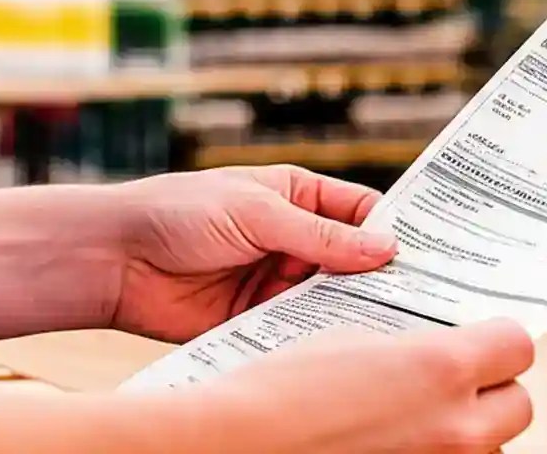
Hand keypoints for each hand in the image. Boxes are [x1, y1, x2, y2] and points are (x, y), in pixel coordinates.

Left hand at [108, 165, 396, 341]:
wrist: (114, 259)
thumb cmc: (179, 212)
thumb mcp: (257, 213)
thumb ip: (320, 237)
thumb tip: (385, 249)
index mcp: (297, 197)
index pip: (360, 213)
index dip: (393, 230)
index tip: (433, 253)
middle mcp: (292, 240)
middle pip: (352, 262)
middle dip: (379, 278)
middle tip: (423, 299)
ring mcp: (275, 281)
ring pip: (329, 299)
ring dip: (351, 311)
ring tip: (389, 326)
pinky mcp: (256, 320)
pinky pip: (296, 330)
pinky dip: (315, 338)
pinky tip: (341, 349)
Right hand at [193, 319, 535, 452]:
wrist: (240, 442)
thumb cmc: (286, 387)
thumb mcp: (358, 337)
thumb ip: (416, 344)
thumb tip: (443, 346)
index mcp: (444, 367)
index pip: (518, 345)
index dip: (497, 340)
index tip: (480, 340)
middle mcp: (457, 425)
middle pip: (519, 405)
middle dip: (493, 391)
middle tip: (456, 382)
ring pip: (490, 447)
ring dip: (467, 431)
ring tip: (419, 418)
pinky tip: (397, 442)